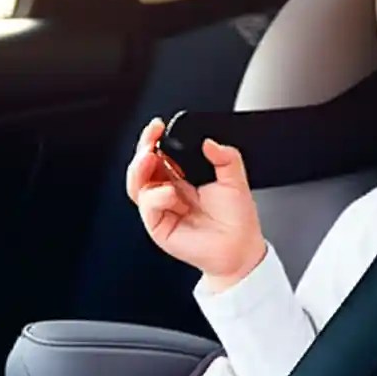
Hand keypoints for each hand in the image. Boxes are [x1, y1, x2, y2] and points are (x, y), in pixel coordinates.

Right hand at [125, 118, 265, 288]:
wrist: (240, 249)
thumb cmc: (236, 219)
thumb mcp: (235, 180)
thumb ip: (227, 157)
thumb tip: (210, 142)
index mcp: (181, 176)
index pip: (159, 153)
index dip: (154, 139)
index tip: (158, 126)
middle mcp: (167, 190)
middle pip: (142, 166)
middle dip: (143, 149)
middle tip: (151, 141)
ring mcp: (161, 208)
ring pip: (137, 184)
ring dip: (140, 169)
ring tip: (151, 157)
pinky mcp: (158, 226)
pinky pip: (148, 207)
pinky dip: (156, 197)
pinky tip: (170, 194)